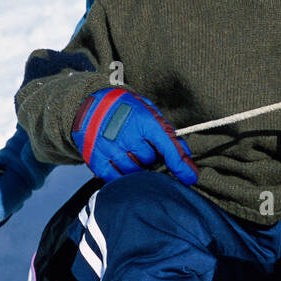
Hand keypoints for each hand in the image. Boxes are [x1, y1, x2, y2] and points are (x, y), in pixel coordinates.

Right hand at [72, 88, 196, 185]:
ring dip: (135, 165)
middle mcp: (126, 134)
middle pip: (149, 160)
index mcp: (143, 120)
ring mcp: (109, 148)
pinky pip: (115, 178)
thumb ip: (166, 134)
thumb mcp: (148, 112)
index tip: (190, 177)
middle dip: (149, 156)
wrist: (89, 103)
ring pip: (133, 171)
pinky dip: (120, 173)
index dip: (180, 165)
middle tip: (140, 144)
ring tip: (128, 150)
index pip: (167, 147)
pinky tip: (118, 160)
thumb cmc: (125, 108)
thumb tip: (185, 158)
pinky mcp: (96, 159)